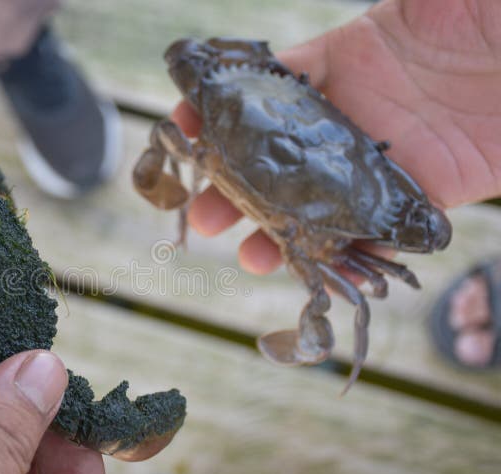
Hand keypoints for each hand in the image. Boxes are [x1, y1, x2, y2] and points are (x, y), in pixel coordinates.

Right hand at [178, 0, 500, 274]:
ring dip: (282, 231)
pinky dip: (350, 255)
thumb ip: (369, 19)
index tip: (180, 126)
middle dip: (237, 187)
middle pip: (281, 157)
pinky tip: (319, 271)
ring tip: (253, 256)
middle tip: (204, 214)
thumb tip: (280, 42)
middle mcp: (356, 117)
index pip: (268, 90)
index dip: (220, 109)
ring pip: (319, 202)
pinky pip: (378, 232)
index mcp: (348, 61)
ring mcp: (386, 161)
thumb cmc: (487, 15)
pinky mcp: (424, 197)